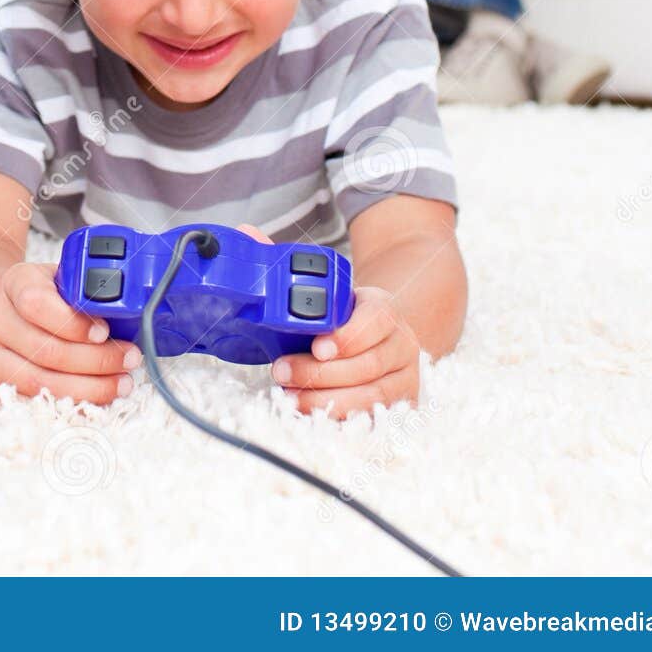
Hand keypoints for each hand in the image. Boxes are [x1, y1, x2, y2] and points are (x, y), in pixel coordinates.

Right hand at [0, 260, 139, 404]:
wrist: (11, 308)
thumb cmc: (48, 295)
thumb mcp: (65, 280)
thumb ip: (88, 294)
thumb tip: (127, 316)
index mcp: (14, 283)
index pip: (37, 304)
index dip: (74, 323)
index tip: (105, 332)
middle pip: (45, 349)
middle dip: (96, 360)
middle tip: (129, 361)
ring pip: (38, 381)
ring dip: (87, 387)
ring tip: (120, 384)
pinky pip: (29, 402)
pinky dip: (67, 404)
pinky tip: (94, 399)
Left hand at [236, 223, 421, 418]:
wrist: (385, 335)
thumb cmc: (345, 314)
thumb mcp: (327, 288)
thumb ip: (288, 265)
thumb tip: (246, 234)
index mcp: (383, 308)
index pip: (375, 320)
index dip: (348, 336)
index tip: (318, 346)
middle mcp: (401, 343)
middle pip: (368, 364)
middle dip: (320, 372)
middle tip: (283, 371)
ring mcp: (404, 376)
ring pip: (371, 395)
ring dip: (326, 398)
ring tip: (290, 394)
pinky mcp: (400, 403)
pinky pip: (372, 416)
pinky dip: (339, 416)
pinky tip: (310, 411)